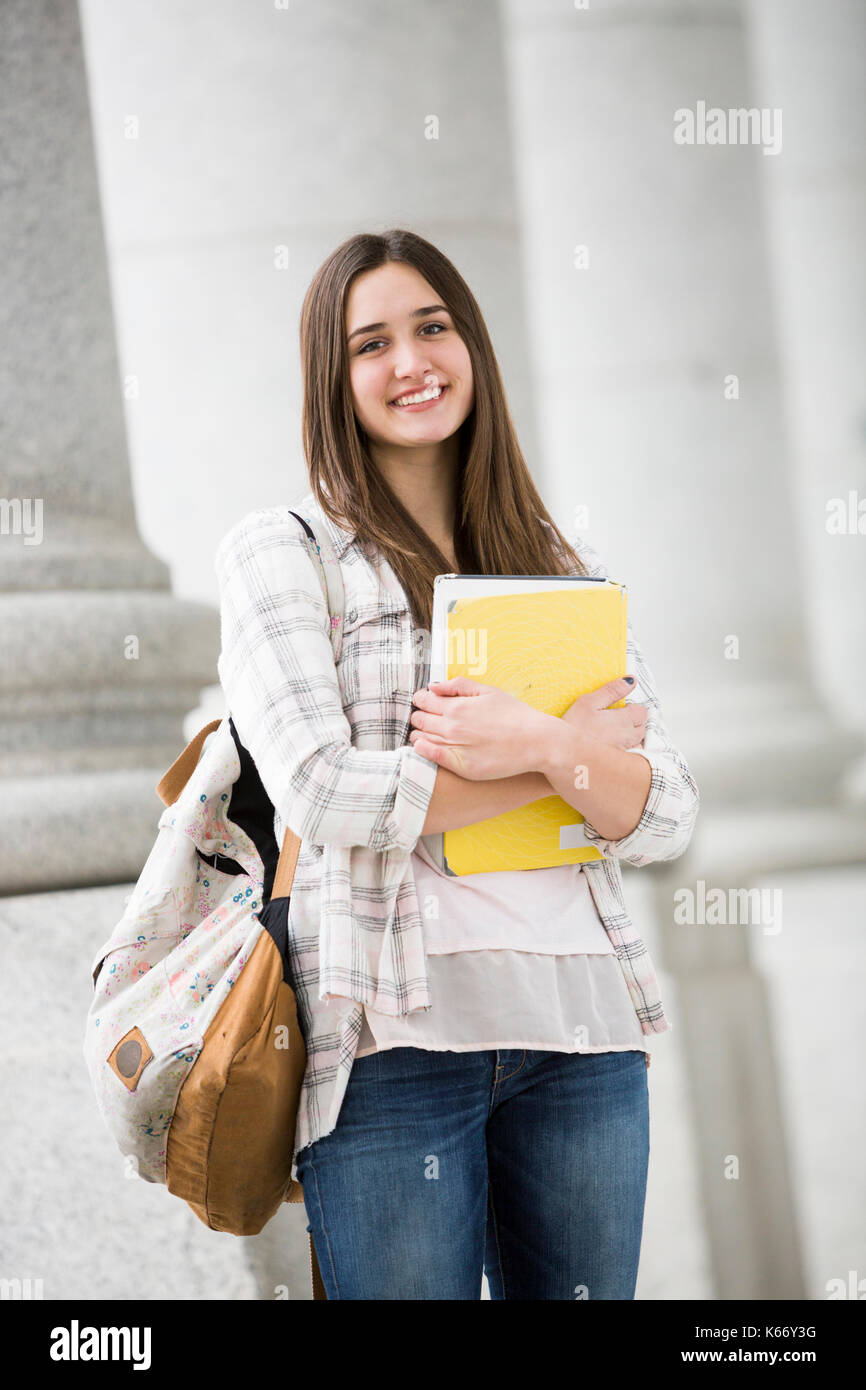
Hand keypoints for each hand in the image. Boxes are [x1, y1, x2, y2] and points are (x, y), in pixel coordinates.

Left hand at [408, 676, 551, 779]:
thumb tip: (432, 686)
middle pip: (420, 719)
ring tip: (424, 732)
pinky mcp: (461, 766)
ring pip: (421, 738)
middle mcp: (452, 726)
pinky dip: (421, 749)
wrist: (536, 742)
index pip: (423, 700)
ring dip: (418, 733)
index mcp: (457, 706)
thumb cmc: (514, 714)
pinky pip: (430, 756)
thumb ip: (458, 686)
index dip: (420, 699)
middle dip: (419, 716)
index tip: (424, 702)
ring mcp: (456, 747)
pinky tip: (421, 746)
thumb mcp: (488, 691)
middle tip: (423, 717)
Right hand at [560, 676, 647, 750]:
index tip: (621, 708)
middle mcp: (627, 738)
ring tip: (613, 734)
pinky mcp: (615, 766)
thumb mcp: (588, 701)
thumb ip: (612, 690)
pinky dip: (624, 753)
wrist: (561, 753)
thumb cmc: (572, 727)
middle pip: (642, 728)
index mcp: (623, 721)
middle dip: (634, 723)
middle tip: (617, 719)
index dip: (633, 708)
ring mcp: (622, 753)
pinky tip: (609, 749)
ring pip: (636, 744)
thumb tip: (630, 681)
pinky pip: (628, 758)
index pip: (642, 712)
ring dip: (631, 738)